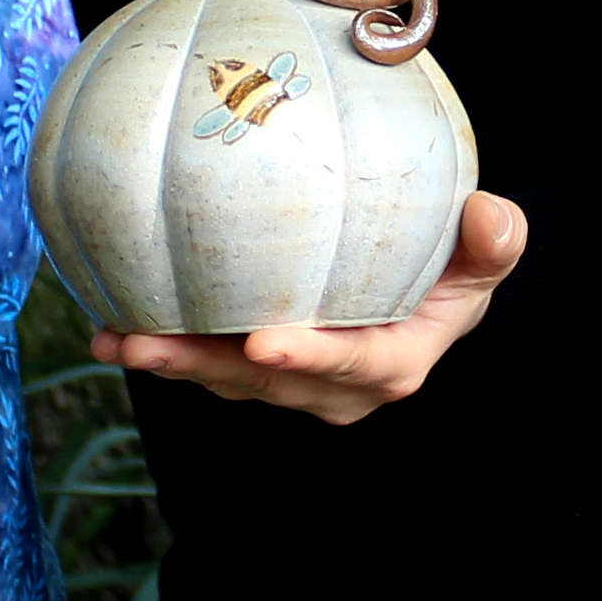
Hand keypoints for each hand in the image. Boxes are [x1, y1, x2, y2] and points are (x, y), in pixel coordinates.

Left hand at [96, 192, 526, 427]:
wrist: (422, 283)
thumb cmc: (456, 261)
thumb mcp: (487, 251)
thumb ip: (495, 241)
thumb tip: (487, 214)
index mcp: (395, 363)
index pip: (353, 365)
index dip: (308, 357)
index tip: (261, 341)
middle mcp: (338, 387)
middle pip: (267, 382)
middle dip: (204, 368)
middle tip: (144, 344)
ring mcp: (293, 381)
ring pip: (226, 379)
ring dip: (169, 362)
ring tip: (111, 339)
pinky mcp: (256, 365)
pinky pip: (208, 359)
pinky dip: (164, 344)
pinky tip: (106, 325)